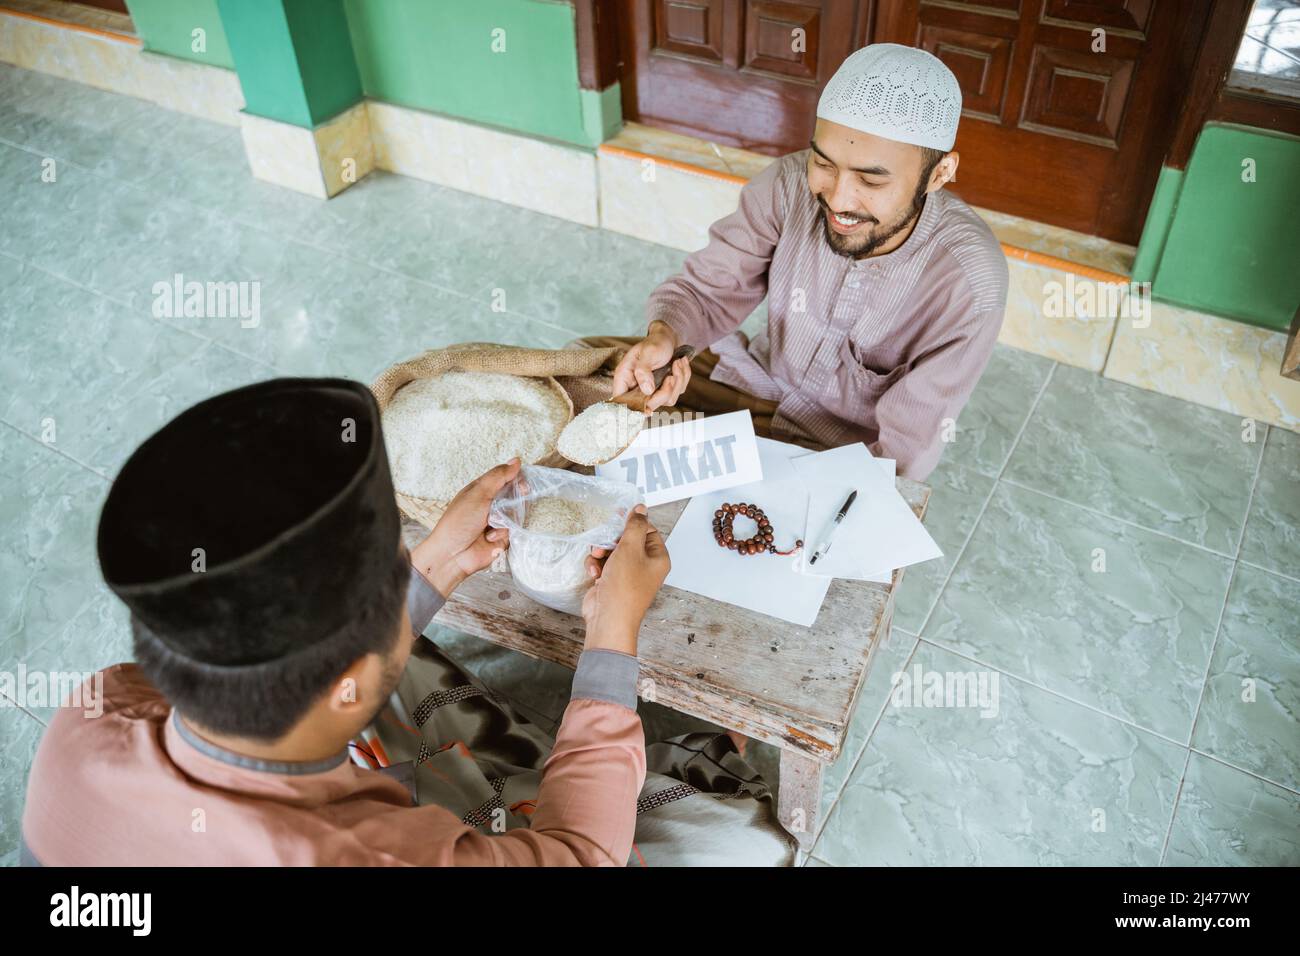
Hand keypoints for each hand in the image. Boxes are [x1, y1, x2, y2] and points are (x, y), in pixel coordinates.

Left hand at [410, 458, 520, 596]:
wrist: (452, 554)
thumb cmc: (458, 521)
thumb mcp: (478, 493)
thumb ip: (498, 476)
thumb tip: (516, 461)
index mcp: (483, 490)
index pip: (506, 478)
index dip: (516, 479)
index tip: (521, 483)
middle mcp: (491, 504)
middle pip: (515, 495)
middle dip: (513, 500)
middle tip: (505, 505)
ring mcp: (498, 521)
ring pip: (517, 513)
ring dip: (505, 519)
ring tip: (490, 524)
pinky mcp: (503, 537)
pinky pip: (514, 530)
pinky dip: (503, 533)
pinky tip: (490, 537)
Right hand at [581, 505, 669, 654]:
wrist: (608, 619)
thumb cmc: (624, 587)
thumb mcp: (630, 549)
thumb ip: (634, 525)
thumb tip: (641, 508)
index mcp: (657, 558)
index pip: (648, 530)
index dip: (632, 523)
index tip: (617, 516)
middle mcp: (645, 566)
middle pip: (627, 540)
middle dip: (611, 540)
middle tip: (603, 543)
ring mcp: (628, 575)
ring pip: (612, 551)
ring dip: (600, 553)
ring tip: (597, 559)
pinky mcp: (612, 581)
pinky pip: (603, 564)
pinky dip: (596, 566)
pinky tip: (594, 574)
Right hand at [611, 321, 690, 412]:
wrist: (668, 338)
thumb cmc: (654, 342)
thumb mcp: (647, 352)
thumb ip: (643, 370)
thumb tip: (647, 390)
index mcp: (625, 378)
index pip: (622, 401)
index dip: (632, 409)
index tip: (647, 410)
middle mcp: (636, 387)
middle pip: (649, 405)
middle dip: (665, 392)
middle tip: (671, 376)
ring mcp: (652, 390)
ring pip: (667, 400)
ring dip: (677, 382)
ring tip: (677, 363)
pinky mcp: (666, 389)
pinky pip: (677, 392)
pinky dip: (683, 377)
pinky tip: (680, 364)